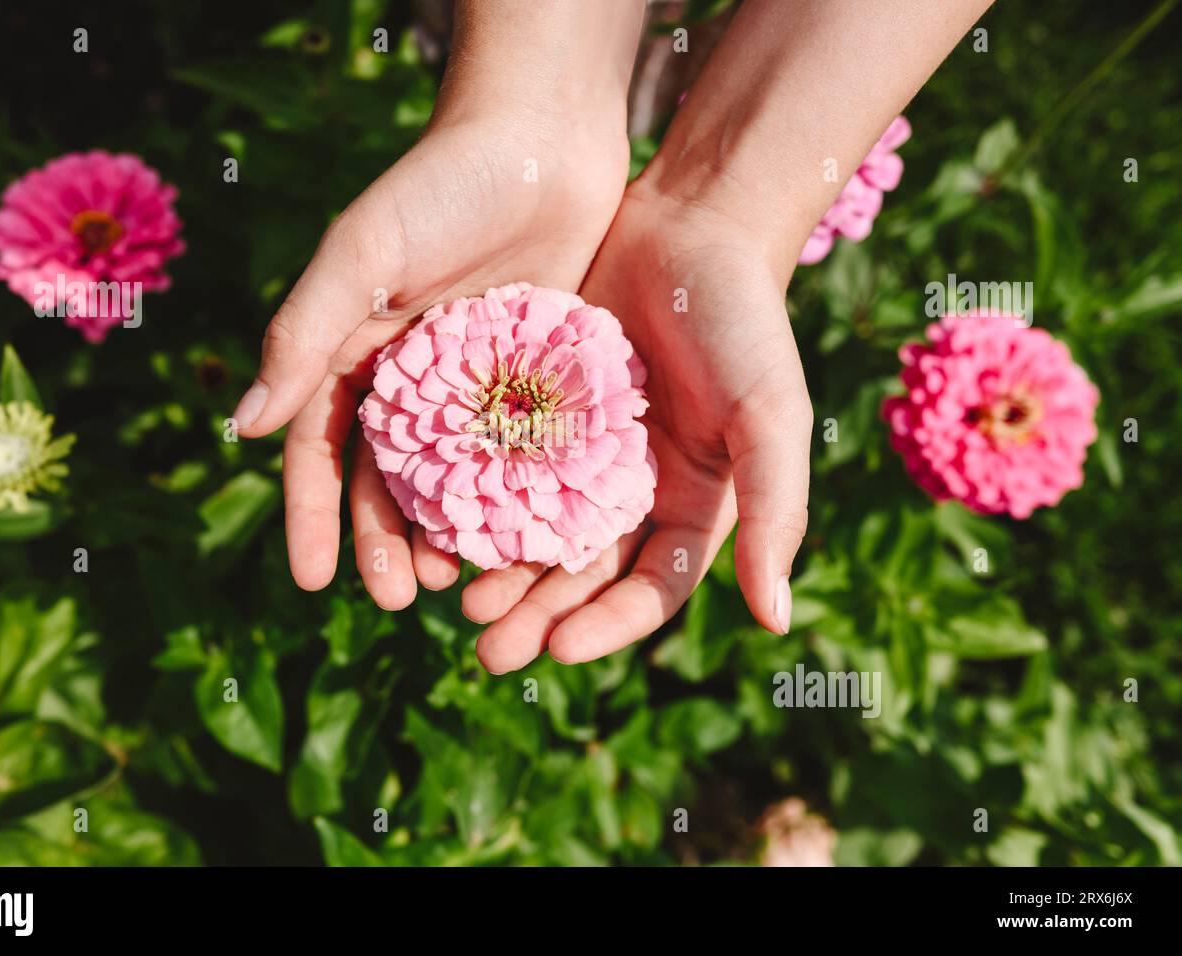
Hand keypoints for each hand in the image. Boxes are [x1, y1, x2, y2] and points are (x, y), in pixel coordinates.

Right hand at [232, 105, 631, 606]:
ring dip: (452, 536)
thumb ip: (303, 336)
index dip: (313, 516)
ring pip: (458, 482)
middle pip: (390, 482)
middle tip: (400, 600)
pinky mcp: (539, 384)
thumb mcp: (363, 254)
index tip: (312, 580)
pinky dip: (521, 501)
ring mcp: (477, 388)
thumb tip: (240, 429)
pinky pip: (526, 456)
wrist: (542, 139)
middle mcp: (411, 382)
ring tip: (460, 587)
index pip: (319, 451)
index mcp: (354, 354)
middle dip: (386, 544)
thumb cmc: (440, 185)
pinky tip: (529, 546)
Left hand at [461, 186, 812, 670]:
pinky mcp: (536, 408)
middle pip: (580, 574)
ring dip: (498, 570)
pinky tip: (435, 520)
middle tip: (485, 649)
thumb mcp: (770, 416)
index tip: (559, 650)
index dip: (607, 625)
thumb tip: (776, 624)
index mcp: (691, 505)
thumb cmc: (746, 322)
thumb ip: (776, 511)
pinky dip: (472, 497)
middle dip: (536, 614)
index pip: (649, 588)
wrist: (694, 223)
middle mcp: (632, 491)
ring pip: (532, 529)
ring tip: (454, 599)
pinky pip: (499, 464)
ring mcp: (581, 452)